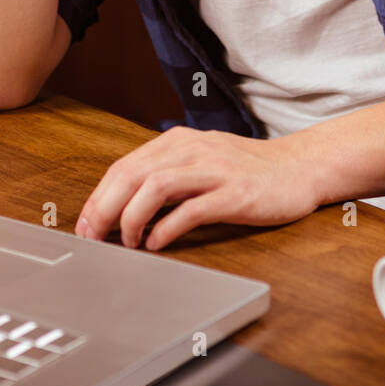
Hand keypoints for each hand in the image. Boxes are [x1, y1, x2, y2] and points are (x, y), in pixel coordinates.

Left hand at [73, 125, 323, 250]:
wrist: (299, 168)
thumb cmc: (247, 170)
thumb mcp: (201, 161)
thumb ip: (167, 176)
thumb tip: (123, 207)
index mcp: (179, 141)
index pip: (124, 167)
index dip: (98, 197)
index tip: (85, 226)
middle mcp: (192, 149)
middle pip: (132, 175)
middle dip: (103, 209)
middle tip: (92, 238)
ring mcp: (214, 170)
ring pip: (155, 187)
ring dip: (132, 218)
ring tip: (126, 243)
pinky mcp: (235, 193)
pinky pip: (191, 210)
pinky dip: (166, 229)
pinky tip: (157, 244)